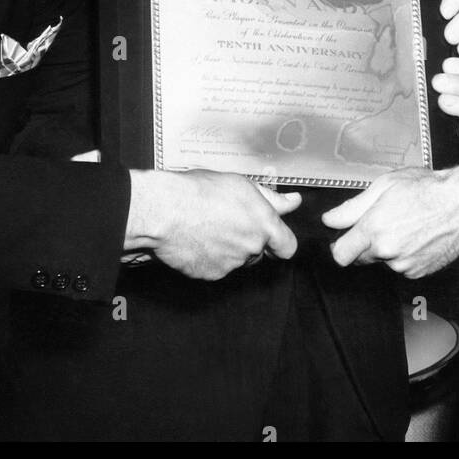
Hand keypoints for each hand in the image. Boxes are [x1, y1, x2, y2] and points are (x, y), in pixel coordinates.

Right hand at [125, 169, 301, 280]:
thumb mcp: (241, 184)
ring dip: (227, 248)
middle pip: (258, 253)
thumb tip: (294, 202)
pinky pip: (214, 267)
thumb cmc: (199, 191)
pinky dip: (208, 257)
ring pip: (236, 260)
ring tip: (207, 227)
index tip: (273, 237)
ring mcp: (230, 264)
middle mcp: (251, 248)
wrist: (165, 211)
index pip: (288, 246)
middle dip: (248, 242)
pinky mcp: (209, 274)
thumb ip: (271, 198)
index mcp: (264, 225)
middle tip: (228, 222)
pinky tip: (196, 239)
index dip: (280, 242)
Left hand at [321, 157, 458, 277]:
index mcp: (374, 230)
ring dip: (388, 249)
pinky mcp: (421, 271)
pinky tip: (417, 236)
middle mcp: (388, 252)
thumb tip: (330, 220)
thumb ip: (352, 208)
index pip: (341, 254)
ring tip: (406, 225)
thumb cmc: (426, 188)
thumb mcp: (383, 186)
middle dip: (364, 245)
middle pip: (361, 258)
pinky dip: (406, 255)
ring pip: (384, 262)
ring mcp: (406, 264)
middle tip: (382, 222)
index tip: (343, 238)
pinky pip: (403, 266)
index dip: (339, 245)